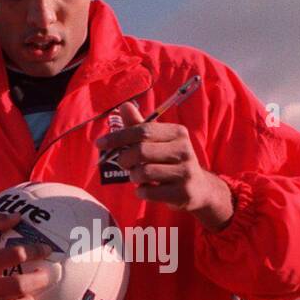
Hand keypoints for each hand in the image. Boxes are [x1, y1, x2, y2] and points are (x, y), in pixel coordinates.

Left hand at [96, 101, 233, 229]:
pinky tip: (145, 189)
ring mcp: (185, 172)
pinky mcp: (183, 193)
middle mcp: (184, 150)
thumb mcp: (159, 142)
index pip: (142, 130)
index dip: (118, 137)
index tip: (100, 143)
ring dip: (133, 176)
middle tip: (124, 164)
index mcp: (178, 133)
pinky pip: (149, 192)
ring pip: (144, 172)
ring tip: (138, 177)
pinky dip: (140, 191)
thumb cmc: (171, 162)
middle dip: (125, 159)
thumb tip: (124, 106)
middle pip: (141, 151)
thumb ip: (140, 126)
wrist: (199, 189)